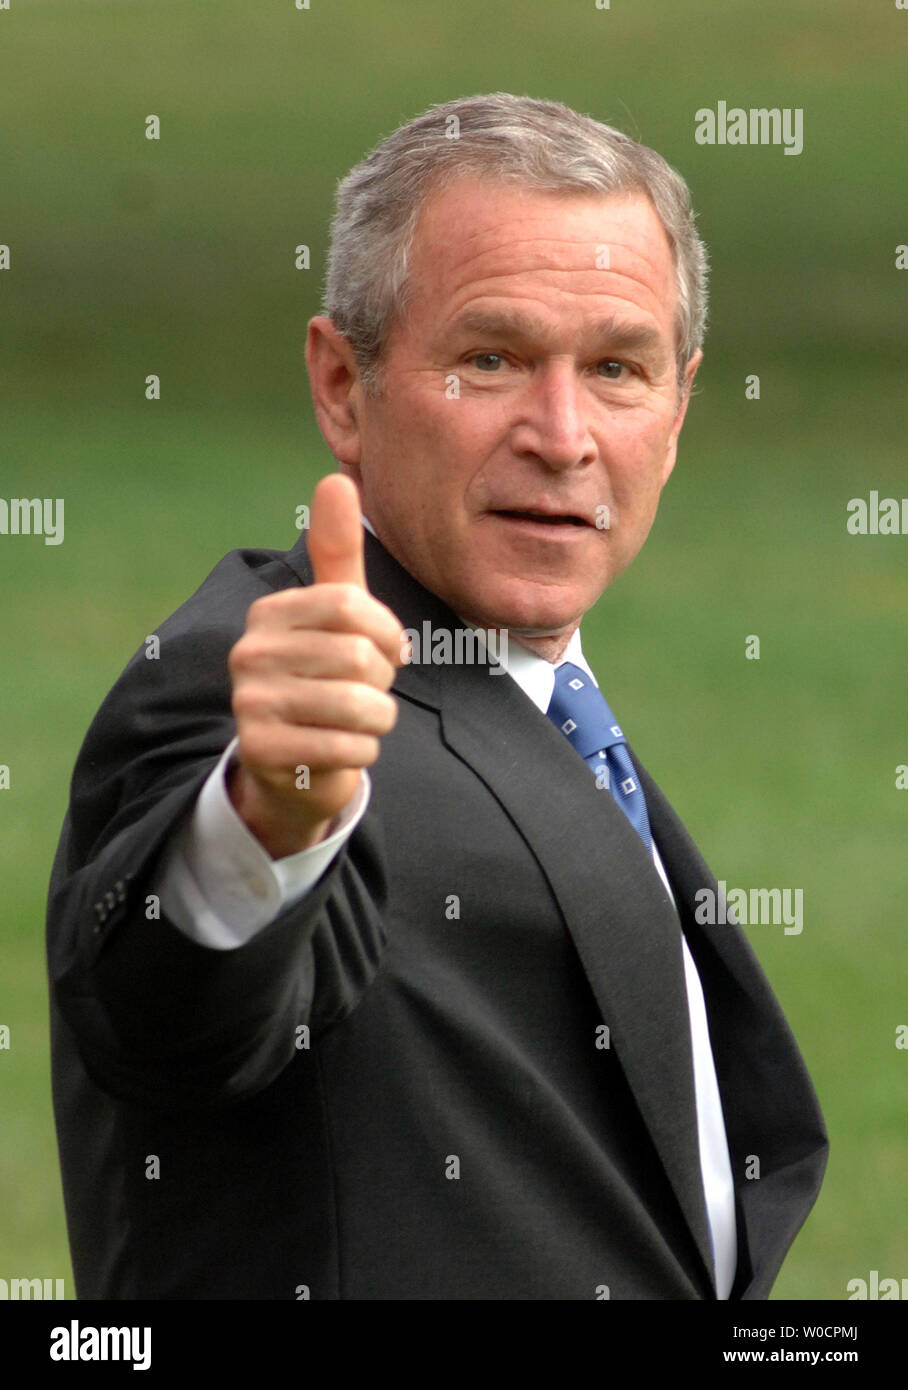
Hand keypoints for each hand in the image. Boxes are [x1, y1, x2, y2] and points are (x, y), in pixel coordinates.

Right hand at [227, 473, 405, 857]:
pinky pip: (347, 748)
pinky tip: (343, 750)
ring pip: (358, 705)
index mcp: (271, 614)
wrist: (294, 770)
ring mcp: (248, 703)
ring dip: (376, 720)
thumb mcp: (336, 618)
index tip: (386, 653)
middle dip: (381, 683)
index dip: (387, 635)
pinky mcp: (259, 752)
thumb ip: (338, 553)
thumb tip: (335, 479)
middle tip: (365, 695)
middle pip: (359, 658)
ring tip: (355, 723)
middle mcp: (249, 653)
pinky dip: (363, 753)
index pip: (353, 608)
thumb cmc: (326, 681)